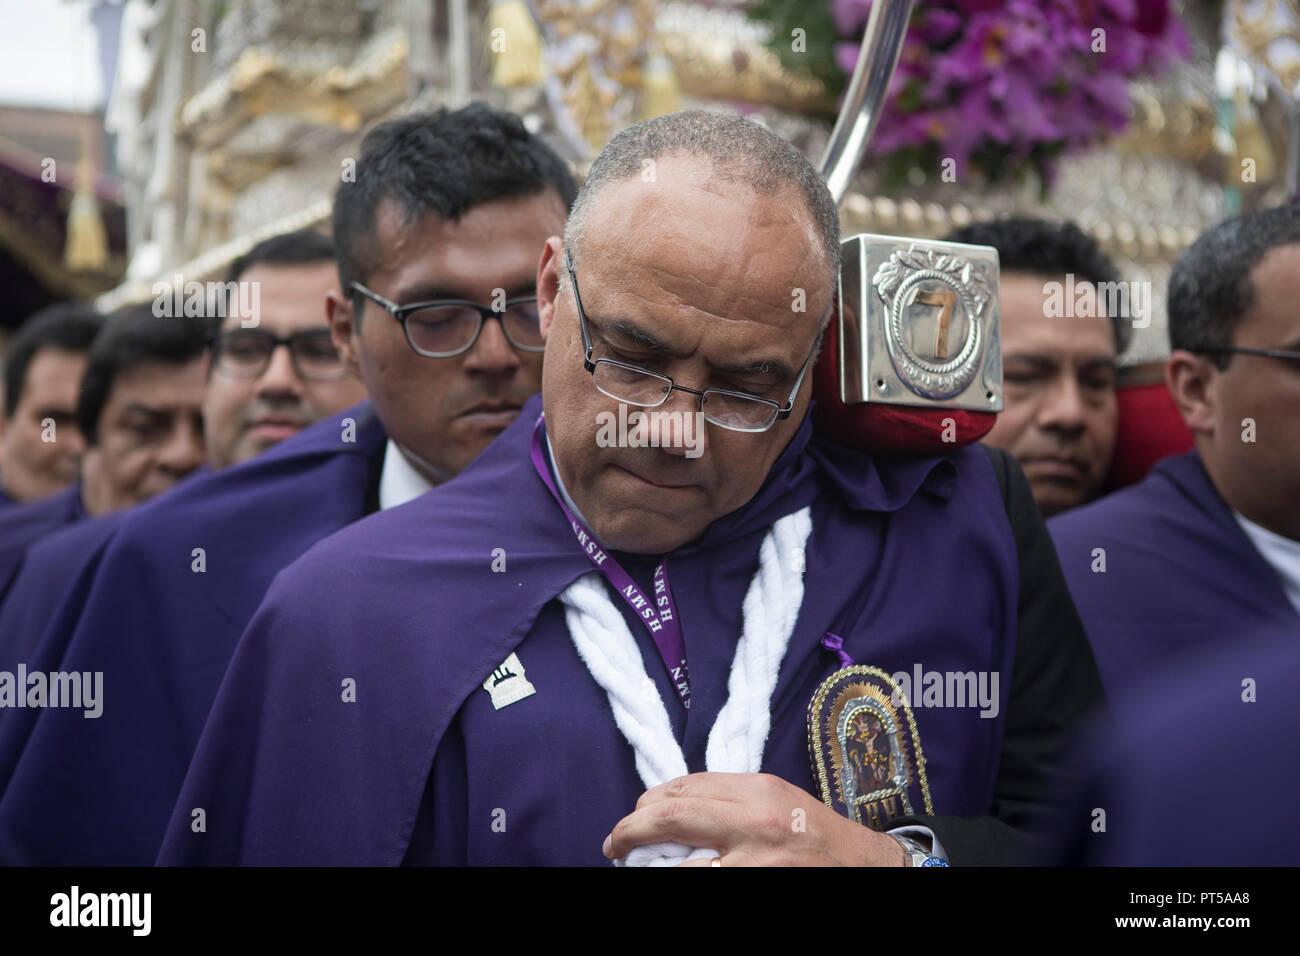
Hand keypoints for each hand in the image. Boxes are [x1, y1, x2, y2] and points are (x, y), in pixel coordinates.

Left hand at [601, 772, 906, 866]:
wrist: (864, 866)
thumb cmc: (816, 832)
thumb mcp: (775, 798)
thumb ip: (729, 798)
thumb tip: (673, 805)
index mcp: (757, 790)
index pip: (685, 788)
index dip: (649, 802)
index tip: (634, 813)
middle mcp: (754, 822)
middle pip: (671, 816)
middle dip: (631, 830)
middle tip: (614, 843)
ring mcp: (755, 863)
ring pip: (680, 867)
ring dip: (649, 867)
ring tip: (634, 867)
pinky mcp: (757, 887)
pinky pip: (703, 885)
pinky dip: (679, 881)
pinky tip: (668, 879)